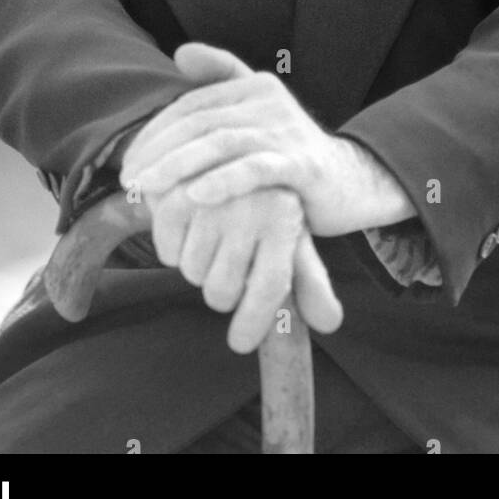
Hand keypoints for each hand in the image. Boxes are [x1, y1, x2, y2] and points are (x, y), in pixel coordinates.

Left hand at [120, 42, 415, 235]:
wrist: (351, 182)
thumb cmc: (292, 153)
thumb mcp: (258, 111)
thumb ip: (223, 78)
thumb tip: (179, 53)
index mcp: (254, 86)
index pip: (191, 104)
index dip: (156, 132)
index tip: (130, 161)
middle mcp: (268, 101)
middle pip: (200, 122)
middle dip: (158, 151)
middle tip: (130, 180)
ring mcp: (285, 132)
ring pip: (220, 143)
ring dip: (177, 167)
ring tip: (147, 189)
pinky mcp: (301, 165)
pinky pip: (255, 170)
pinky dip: (223, 182)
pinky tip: (195, 197)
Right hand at [146, 183, 342, 352]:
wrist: (225, 155)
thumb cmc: (264, 209)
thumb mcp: (292, 239)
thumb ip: (311, 283)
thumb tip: (331, 323)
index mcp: (285, 217)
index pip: (271, 285)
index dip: (254, 322)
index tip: (239, 343)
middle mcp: (250, 205)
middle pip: (223, 289)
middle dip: (221, 293)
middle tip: (227, 270)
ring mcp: (210, 197)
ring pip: (192, 273)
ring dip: (197, 271)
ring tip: (210, 244)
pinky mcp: (176, 190)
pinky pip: (168, 251)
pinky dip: (172, 252)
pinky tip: (187, 235)